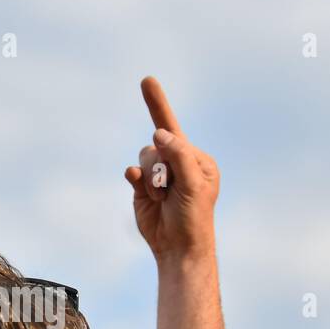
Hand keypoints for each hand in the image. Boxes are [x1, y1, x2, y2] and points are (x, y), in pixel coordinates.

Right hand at [123, 77, 219, 260]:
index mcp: (196, 159)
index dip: (158, 104)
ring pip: (144, 157)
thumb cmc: (194, 217)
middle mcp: (177, 163)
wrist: (178, 247)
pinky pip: (133, 172)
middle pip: (156, 144)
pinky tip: (148, 194)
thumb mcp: (193, 183)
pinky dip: (137, 180)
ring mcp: (159, 175)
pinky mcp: (143, 188)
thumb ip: (179, 155)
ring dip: (152, 178)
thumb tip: (160, 133)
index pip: (175, 131)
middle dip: (161, 165)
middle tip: (171, 188)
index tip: (146, 81)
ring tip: (164, 198)